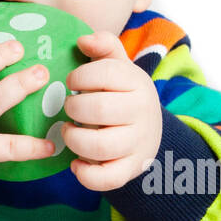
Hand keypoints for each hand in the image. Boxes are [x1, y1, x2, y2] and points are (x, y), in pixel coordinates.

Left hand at [62, 30, 162, 191]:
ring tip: (70, 132)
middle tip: (70, 108)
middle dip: (73, 108)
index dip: (79, 76)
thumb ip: (105, 46)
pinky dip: (85, 174)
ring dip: (74, 139)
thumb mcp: (119, 66)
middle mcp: (143, 113)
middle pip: (97, 110)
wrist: (150, 130)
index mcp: (138, 83)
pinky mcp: (132, 169)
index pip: (104, 73)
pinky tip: (77, 163)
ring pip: (98, 146)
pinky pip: (106, 179)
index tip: (73, 81)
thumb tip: (83, 41)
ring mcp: (139, 143)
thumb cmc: (124, 94)